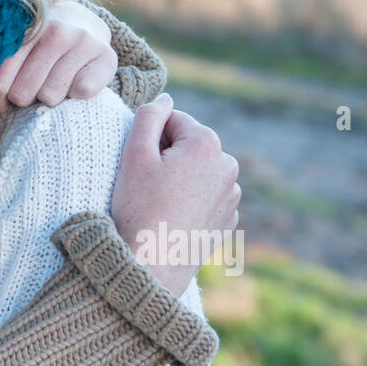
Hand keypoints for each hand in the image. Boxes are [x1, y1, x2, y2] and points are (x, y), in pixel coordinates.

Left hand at [0, 0, 116, 112]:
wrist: (86, 23)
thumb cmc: (42, 43)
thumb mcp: (18, 46)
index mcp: (23, 28)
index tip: (0, 101)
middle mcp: (54, 30)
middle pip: (22, 94)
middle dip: (24, 98)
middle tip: (31, 89)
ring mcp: (82, 41)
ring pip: (50, 96)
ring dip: (48, 97)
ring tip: (52, 82)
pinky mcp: (106, 57)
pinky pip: (81, 93)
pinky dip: (76, 94)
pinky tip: (75, 81)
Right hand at [109, 93, 241, 295]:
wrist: (152, 266)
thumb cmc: (139, 208)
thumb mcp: (134, 154)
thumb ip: (148, 116)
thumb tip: (165, 99)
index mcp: (208, 145)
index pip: (173, 120)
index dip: (149, 137)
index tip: (137, 163)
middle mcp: (229, 167)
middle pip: (188, 145)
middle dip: (166, 155)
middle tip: (145, 183)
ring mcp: (232, 196)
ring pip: (197, 170)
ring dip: (178, 177)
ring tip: (158, 202)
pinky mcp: (228, 220)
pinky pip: (205, 196)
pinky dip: (189, 199)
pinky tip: (171, 216)